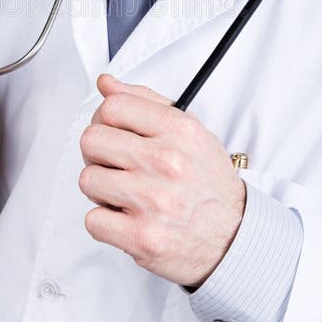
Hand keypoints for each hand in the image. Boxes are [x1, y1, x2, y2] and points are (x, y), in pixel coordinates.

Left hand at [79, 74, 245, 287]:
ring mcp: (152, 200)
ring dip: (101, 189)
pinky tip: (127, 218)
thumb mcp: (189, 132)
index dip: (104, 119)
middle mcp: (166, 162)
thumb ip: (145, 102)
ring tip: (125, 194)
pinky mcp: (141, 237)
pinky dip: (105, 222)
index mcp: (178, 131)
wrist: (233, 237)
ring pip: (88, 179)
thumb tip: (106, 84)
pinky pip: (93, 220)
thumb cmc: (207, 184)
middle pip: (92, 140)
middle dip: (99, 154)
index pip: (113, 106)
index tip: (113, 131)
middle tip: (117, 165)